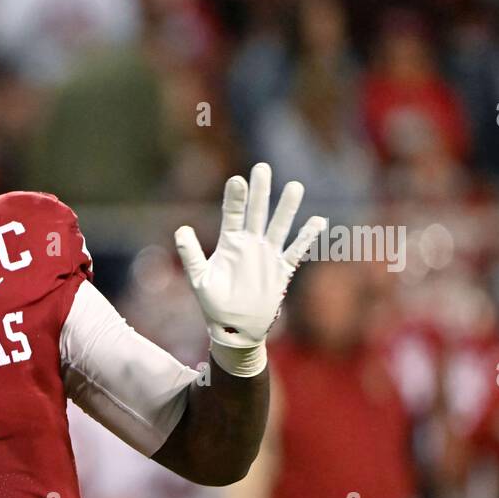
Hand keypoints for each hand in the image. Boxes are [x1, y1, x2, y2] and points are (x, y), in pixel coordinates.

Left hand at [174, 163, 325, 348]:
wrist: (234, 329)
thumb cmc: (214, 304)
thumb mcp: (199, 279)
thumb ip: (191, 254)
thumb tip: (181, 229)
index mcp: (229, 244)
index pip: (233, 215)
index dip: (235, 198)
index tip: (237, 180)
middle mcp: (250, 245)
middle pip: (257, 212)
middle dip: (260, 191)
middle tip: (262, 168)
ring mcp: (267, 255)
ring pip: (279, 226)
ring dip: (286, 208)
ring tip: (295, 186)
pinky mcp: (281, 271)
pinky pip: (296, 251)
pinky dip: (306, 238)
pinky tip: (317, 221)